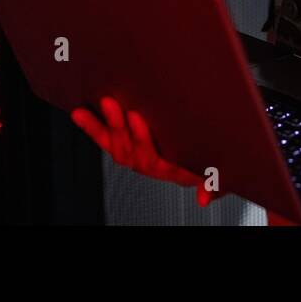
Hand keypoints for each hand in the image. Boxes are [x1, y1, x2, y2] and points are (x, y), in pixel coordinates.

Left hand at [71, 97, 213, 206]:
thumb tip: (204, 198)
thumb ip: (214, 183)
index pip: (152, 160)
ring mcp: (136, 155)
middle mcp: (150, 164)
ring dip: (98, 129)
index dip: (141, 139)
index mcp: (170, 170)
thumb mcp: (220, 172)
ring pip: (113, 147)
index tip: (135, 117)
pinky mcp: (126, 144)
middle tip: (110, 104)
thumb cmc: (211, 160)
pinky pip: (106, 140)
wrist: (208, 156)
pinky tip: (80, 115)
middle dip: (117, 128)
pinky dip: (92, 129)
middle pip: (128, 152)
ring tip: (85, 112)